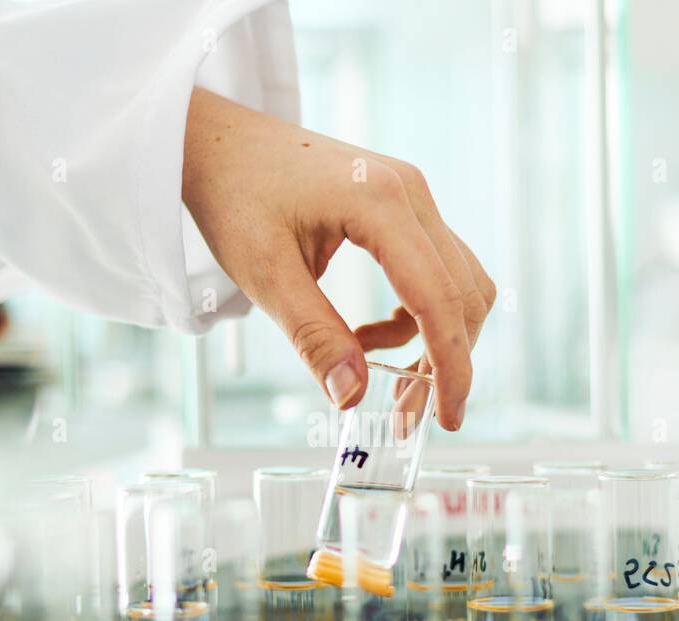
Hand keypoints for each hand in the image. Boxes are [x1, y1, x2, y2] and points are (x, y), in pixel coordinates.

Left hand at [181, 88, 493, 430]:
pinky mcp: (402, 204)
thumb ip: (315, 337)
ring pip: (459, 283)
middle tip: (407, 414)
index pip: (439, 299)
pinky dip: (417, 314)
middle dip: (445, 362)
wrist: (216, 143)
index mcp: (380, 202)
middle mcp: (410, 192)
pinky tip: (369, 334)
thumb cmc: (233, 195)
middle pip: (463, 294)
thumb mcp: (266, 276)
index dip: (450, 368)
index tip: (446, 419)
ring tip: (385, 376)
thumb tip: (352, 397)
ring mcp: (411, 194)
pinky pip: (436, 269)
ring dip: (436, 339)